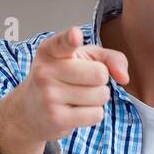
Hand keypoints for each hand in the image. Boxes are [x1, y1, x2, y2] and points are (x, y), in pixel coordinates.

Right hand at [0, 27, 128, 153]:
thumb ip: (109, 58)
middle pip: (100, 74)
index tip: (75, 35)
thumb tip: (124, 78)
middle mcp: (46, 71)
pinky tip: (75, 111)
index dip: (71, 39)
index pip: (63, 43)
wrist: (29, 111)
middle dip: (100, 80)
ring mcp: (49, 96)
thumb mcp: (82, 60)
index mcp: (51, 51)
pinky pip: (96, 114)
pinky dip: (93, 114)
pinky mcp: (56, 118)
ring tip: (77, 97)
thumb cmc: (61, 79)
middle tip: (82, 82)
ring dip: (97, 98)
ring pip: (100, 95)